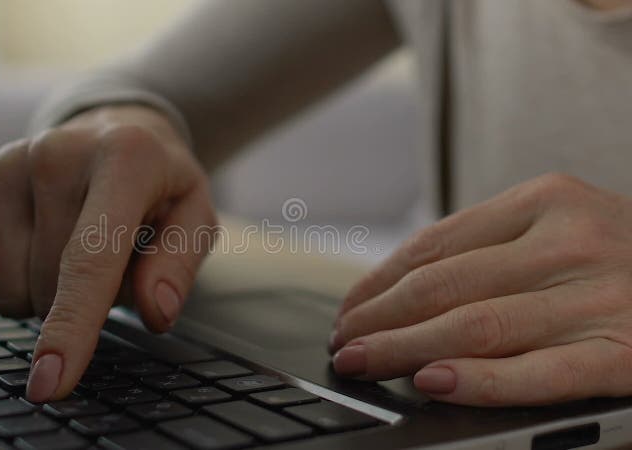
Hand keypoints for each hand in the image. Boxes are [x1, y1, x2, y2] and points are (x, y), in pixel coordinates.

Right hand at [0, 105, 215, 401]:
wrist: (114, 132)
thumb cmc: (160, 187)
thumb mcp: (194, 218)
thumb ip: (179, 265)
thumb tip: (155, 313)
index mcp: (124, 159)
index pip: (90, 259)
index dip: (71, 327)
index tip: (51, 382)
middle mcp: (57, 151)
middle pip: (47, 286)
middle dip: (81, 301)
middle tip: (114, 260)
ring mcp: (9, 160)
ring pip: (9, 287)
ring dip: (47, 291)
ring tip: (79, 245)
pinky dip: (17, 269)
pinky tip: (45, 233)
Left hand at [330, 173, 631, 405]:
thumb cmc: (624, 258)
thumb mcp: (563, 228)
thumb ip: (497, 249)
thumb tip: (402, 290)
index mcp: (547, 200)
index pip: (434, 245)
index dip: (378, 282)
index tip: (349, 310)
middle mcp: (572, 239)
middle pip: (444, 285)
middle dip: (379, 319)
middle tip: (343, 344)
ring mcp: (603, 296)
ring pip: (477, 325)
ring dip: (404, 349)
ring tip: (364, 365)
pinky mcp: (630, 353)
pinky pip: (540, 371)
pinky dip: (480, 380)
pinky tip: (433, 382)